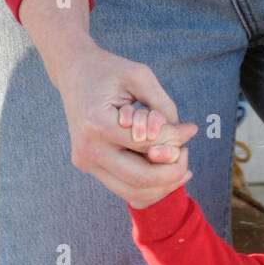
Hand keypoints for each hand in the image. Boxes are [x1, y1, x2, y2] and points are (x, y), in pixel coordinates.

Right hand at [54, 39, 198, 204]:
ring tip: (181, 168)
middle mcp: (88, 150)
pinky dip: (149, 187)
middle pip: (141, 179)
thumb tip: (187, 135)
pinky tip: (166, 174)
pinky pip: (124, 189)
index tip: (190, 129)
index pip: (147, 145)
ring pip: (133, 193)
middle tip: (186, 155)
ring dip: (162, 186)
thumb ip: (164, 106)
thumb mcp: (140, 76)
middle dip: (172, 172)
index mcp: (97, 125)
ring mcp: (85, 162)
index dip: (174, 141)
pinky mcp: (88, 167)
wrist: (74, 72)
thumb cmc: (109, 71)